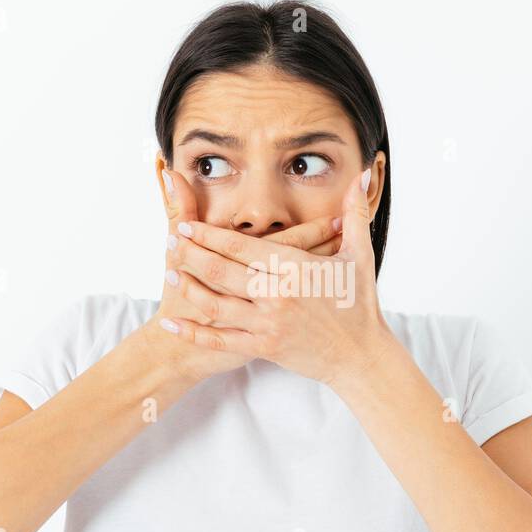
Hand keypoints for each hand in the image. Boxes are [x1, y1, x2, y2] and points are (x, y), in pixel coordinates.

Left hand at [160, 168, 398, 388]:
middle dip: (191, 255)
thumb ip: (355, 214)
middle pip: (221, 271)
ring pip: (216, 303)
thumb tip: (363, 176)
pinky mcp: (265, 348)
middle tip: (169, 241)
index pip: (241, 246)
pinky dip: (194, 332)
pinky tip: (172, 325)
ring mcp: (269, 324)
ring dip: (188, 287)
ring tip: (168, 271)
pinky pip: (221, 339)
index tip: (187, 225)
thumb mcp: (360, 255)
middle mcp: (278, 294)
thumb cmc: (360, 304)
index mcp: (295, 267)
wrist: (361, 355)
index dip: (209, 235)